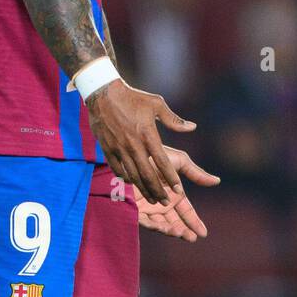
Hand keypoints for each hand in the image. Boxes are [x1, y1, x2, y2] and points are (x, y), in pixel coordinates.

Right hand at [85, 81, 195, 204]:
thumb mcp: (156, 104)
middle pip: (147, 174)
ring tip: (152, 199)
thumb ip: (174, 120)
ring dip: (143, 189)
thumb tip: (193, 128)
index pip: (162, 162)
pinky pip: (117, 169)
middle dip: (157, 191)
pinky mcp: (108, 148)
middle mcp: (134, 145)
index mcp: (148, 134)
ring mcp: (119, 148)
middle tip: (165, 202)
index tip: (178, 190)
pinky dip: (126, 178)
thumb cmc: (133, 97)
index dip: (170, 178)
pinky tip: (132, 183)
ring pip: (132, 175)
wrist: (103, 93)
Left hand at [134, 147, 220, 240]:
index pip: (186, 211)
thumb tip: (217, 181)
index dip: (194, 222)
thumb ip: (196, 174)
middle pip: (175, 221)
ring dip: (172, 230)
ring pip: (161, 223)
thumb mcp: (179, 162)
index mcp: (173, 193)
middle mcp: (161, 203)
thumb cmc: (155, 153)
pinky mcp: (134, 207)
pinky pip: (145, 220)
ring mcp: (148, 206)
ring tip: (181, 234)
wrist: (133, 150)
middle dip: (184, 231)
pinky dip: (156, 225)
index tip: (203, 233)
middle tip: (193, 238)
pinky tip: (166, 228)